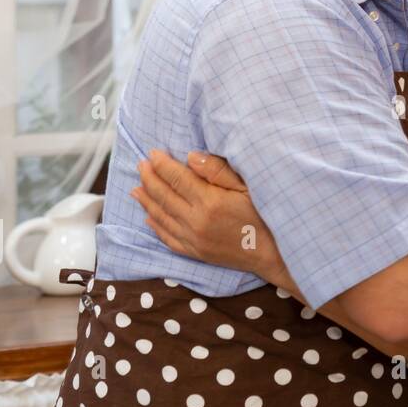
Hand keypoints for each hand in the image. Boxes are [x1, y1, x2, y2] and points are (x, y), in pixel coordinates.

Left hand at [133, 151, 283, 283]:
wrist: (271, 253)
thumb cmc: (263, 215)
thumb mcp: (247, 187)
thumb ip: (218, 171)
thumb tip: (190, 157)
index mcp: (210, 201)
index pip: (177, 178)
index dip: (163, 164)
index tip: (153, 153)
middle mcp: (196, 221)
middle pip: (164, 196)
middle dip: (149, 178)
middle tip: (140, 165)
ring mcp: (193, 239)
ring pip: (161, 217)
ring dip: (146, 201)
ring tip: (136, 188)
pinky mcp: (194, 252)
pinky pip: (167, 238)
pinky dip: (155, 226)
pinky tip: (148, 218)